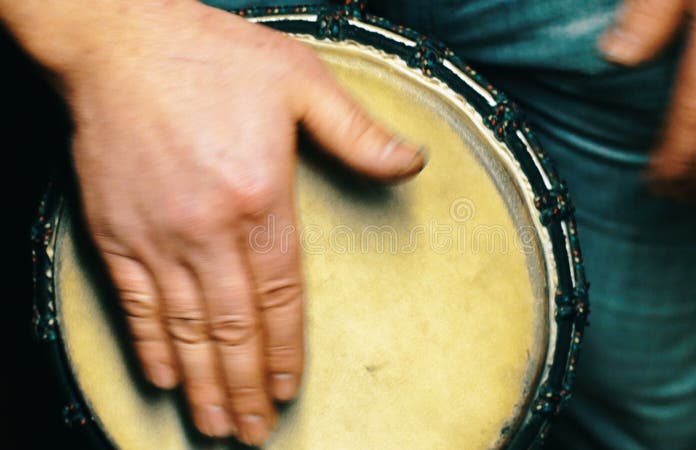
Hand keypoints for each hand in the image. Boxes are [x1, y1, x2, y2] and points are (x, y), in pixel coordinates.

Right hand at [41, 1, 423, 444]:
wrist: (120, 41)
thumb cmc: (211, 57)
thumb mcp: (301, 81)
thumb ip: (358, 133)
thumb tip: (412, 162)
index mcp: (259, 198)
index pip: (281, 295)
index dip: (286, 350)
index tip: (287, 389)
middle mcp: (208, 229)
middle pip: (233, 327)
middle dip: (245, 385)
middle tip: (252, 431)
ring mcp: (157, 234)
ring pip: (184, 327)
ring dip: (203, 381)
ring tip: (215, 424)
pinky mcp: (114, 231)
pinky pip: (134, 303)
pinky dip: (149, 345)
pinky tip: (164, 378)